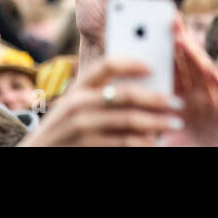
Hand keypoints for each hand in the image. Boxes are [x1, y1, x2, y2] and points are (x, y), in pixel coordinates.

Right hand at [17, 58, 181, 146]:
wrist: (39, 154)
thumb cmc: (65, 127)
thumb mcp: (76, 105)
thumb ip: (101, 92)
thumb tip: (145, 84)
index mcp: (78, 87)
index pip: (108, 64)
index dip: (133, 63)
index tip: (154, 68)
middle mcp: (78, 103)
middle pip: (126, 94)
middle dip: (157, 99)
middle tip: (178, 103)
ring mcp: (81, 127)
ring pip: (129, 121)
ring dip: (157, 122)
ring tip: (174, 123)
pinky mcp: (87, 147)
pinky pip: (123, 143)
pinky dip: (143, 142)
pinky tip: (155, 142)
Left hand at [163, 17, 217, 146]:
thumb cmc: (188, 153)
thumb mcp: (165, 136)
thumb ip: (151, 119)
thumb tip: (125, 101)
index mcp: (182, 102)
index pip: (172, 70)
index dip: (164, 49)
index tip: (152, 28)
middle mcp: (201, 99)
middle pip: (189, 66)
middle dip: (179, 42)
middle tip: (168, 19)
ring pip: (205, 76)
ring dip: (194, 57)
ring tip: (180, 40)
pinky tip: (208, 69)